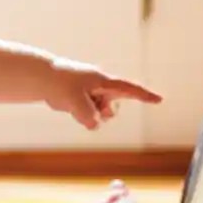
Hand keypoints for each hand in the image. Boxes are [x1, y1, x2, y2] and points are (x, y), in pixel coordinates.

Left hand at [44, 58, 161, 129]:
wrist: (43, 78)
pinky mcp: (84, 102)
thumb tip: (95, 124)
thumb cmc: (60, 83)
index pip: (128, 88)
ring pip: (100, 116)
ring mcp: (93, 95)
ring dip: (89, 116)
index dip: (144, 95)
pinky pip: (89, 117)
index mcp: (103, 81)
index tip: (159, 100)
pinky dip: (80, 116)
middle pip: (111, 109)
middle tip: (82, 103)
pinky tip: (69, 105)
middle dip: (101, 113)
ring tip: (72, 103)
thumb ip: (88, 116)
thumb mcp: (75, 101)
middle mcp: (101, 88)